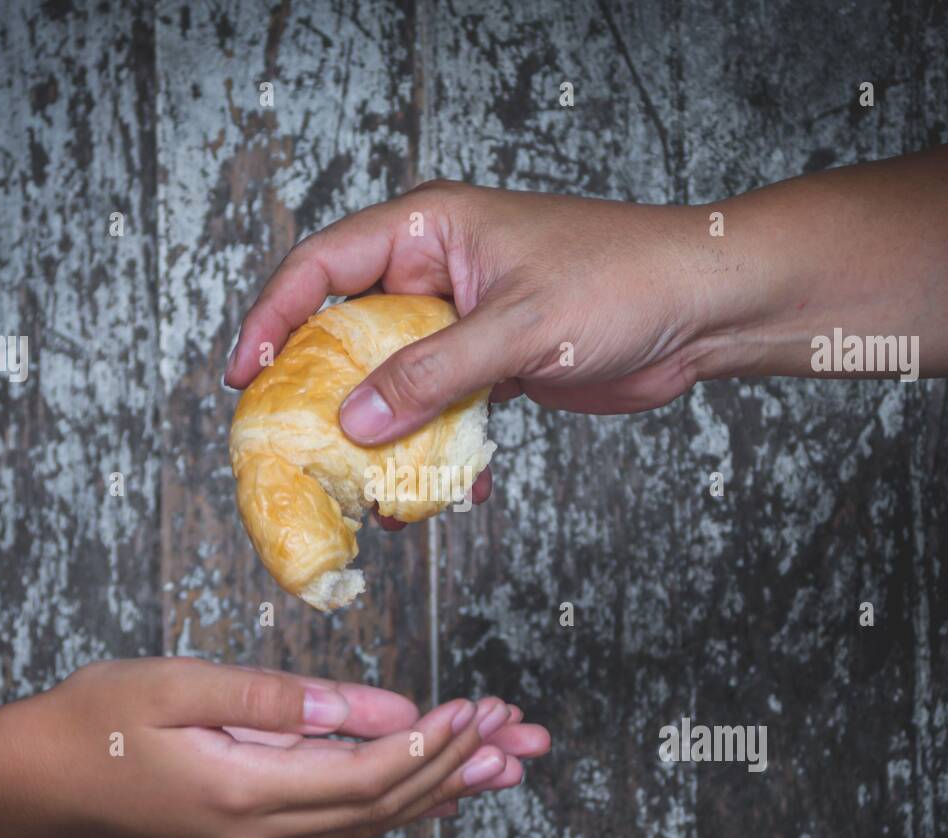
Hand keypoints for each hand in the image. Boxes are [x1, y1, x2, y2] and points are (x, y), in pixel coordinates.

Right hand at [28, 658, 549, 837]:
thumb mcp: (181, 686)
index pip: (367, 773)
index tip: (480, 706)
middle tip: (521, 735)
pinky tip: (426, 791)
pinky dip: (393, 805)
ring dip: (437, 789)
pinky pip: (340, 826)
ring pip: (369, 823)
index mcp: (244, 792)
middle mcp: (259, 834)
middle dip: (458, 766)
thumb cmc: (93, 723)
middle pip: (384, 806)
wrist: (29, 783)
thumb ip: (278, 699)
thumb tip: (371, 707)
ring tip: (501, 764)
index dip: (432, 742)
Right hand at [225, 182, 708, 455]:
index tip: (244, 377)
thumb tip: (352, 423)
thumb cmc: (622, 281)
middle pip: (350, 333)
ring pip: (396, 383)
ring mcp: (463, 323)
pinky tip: (451, 493)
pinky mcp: (493, 366)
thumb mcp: (519, 327)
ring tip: (375, 495)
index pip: (323, 266)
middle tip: (299, 453)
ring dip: (386, 440)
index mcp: (427, 231)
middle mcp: (435, 274)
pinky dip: (440, 451)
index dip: (273, 318)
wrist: (703, 309)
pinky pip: (443, 411)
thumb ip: (433, 374)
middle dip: (328, 396)